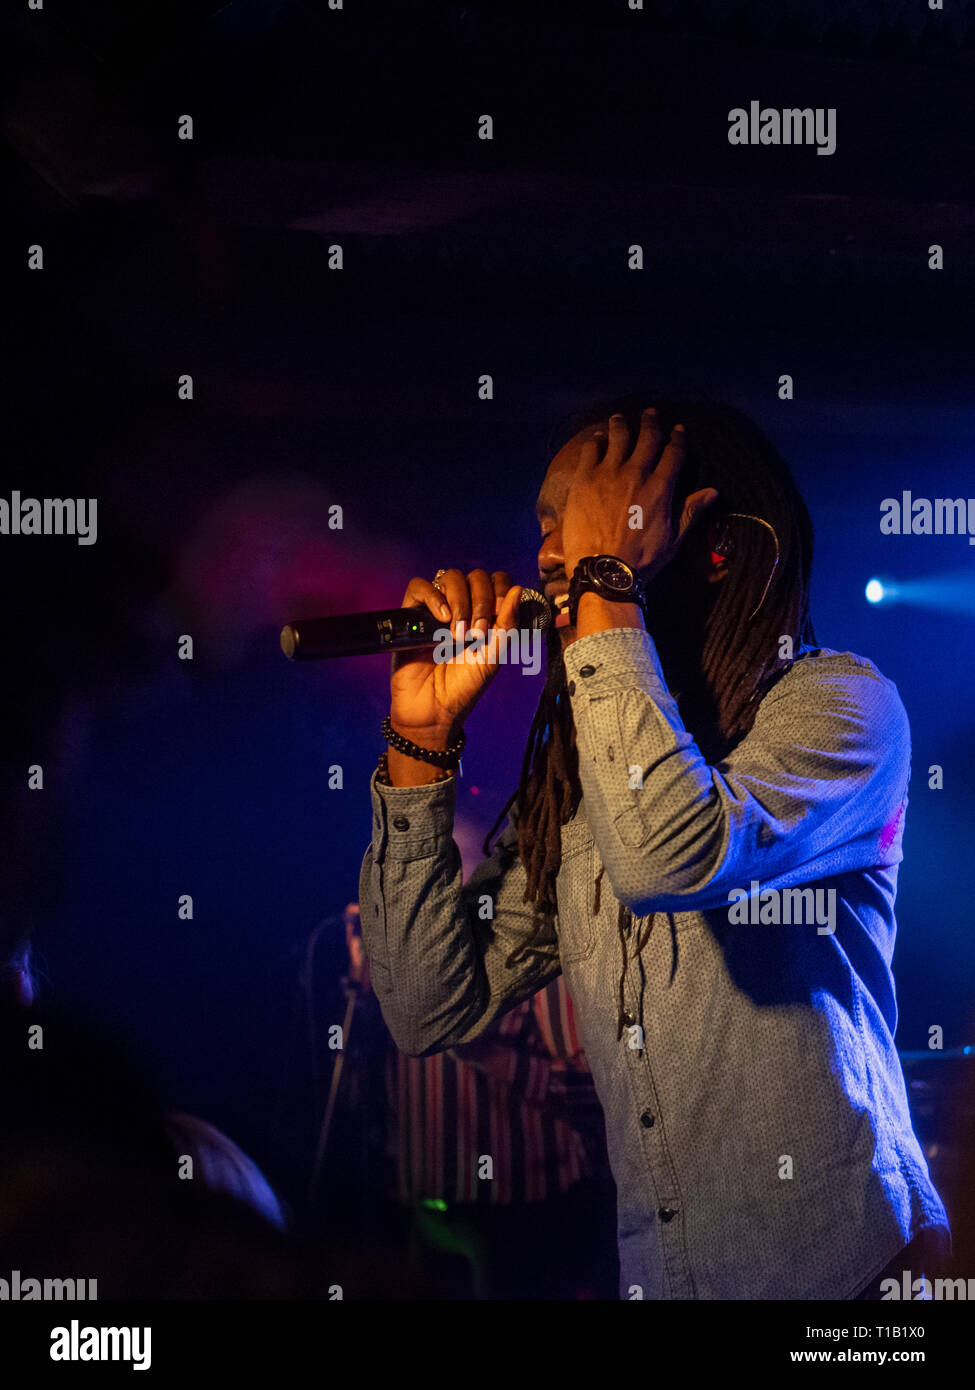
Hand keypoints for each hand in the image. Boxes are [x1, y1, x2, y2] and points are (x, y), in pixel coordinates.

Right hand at [388, 568, 522, 747]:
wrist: (433, 709)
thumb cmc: (465, 686)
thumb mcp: (494, 656)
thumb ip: (507, 624)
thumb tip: (519, 589)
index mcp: (486, 614)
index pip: (497, 581)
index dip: (501, 590)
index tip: (499, 615)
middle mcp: (462, 607)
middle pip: (476, 576)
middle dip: (482, 601)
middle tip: (478, 634)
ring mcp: (436, 608)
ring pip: (450, 576)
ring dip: (460, 601)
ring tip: (458, 633)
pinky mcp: (411, 613)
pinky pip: (419, 586)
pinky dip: (433, 597)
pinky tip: (441, 619)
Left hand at [561, 410, 718, 583]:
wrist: (603, 571)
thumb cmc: (641, 561)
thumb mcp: (673, 539)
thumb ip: (690, 511)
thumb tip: (713, 492)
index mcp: (660, 488)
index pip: (674, 453)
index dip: (678, 438)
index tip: (679, 429)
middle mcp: (637, 474)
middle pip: (647, 438)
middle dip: (651, 422)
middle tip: (651, 414)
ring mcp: (609, 474)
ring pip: (618, 437)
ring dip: (620, 425)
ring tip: (618, 418)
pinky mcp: (584, 479)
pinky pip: (590, 450)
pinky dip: (595, 442)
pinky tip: (596, 439)